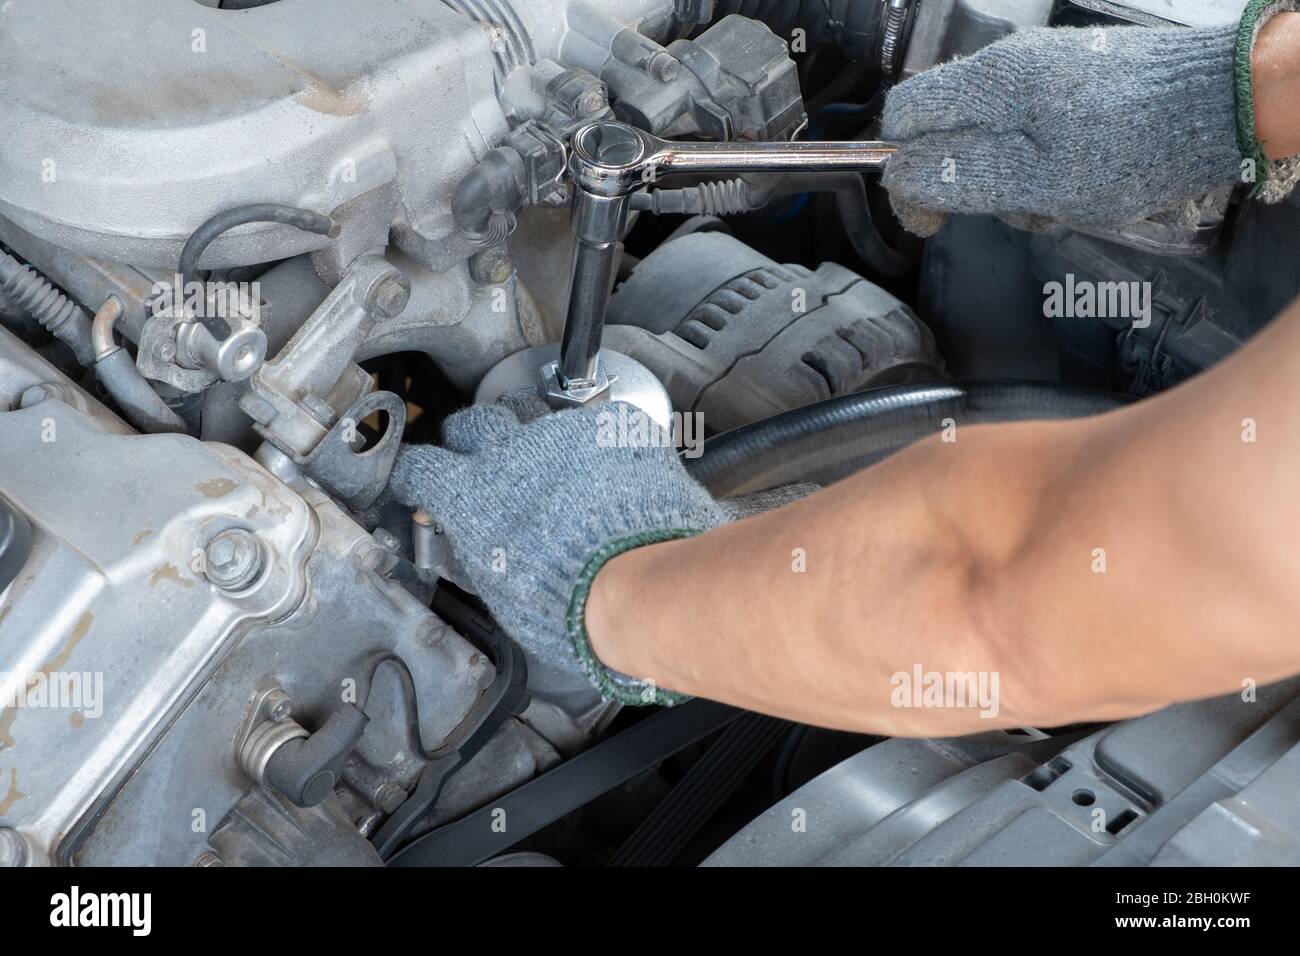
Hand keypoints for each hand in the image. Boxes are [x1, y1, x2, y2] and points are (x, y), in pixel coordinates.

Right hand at [385, 401, 726, 705]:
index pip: (420, 467)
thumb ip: (482, 553)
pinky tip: (602, 468)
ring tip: (540, 449)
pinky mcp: (609, 428)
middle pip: (474, 423)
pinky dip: (590, 442)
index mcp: (472, 496)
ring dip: (528, 428)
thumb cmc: (568, 602)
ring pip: (531, 410)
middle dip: (470, 436)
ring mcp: (562, 433)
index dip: (410, 471)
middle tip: (478, 454)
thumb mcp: (500, 590)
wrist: (633, 582)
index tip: (413, 476)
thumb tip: (482, 549)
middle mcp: (510, 453)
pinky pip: (591, 423)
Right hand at [880, 23, 1245, 235]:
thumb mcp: (1037, 181)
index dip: (904, 170)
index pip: (906, 118)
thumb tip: (901, 178)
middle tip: (1018, 209)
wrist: (1227, 102)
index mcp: (988, 83)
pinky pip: (1033, 129)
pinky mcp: (1077, 80)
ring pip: (993, 136)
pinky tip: (1081, 181)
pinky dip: (1043, 164)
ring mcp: (1045, 70)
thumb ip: (960, 179)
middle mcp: (1009, 65)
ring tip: (1060, 200)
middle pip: (949, 131)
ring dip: (1012, 180)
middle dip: (968, 180)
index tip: (935, 216)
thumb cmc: (1133, 147)